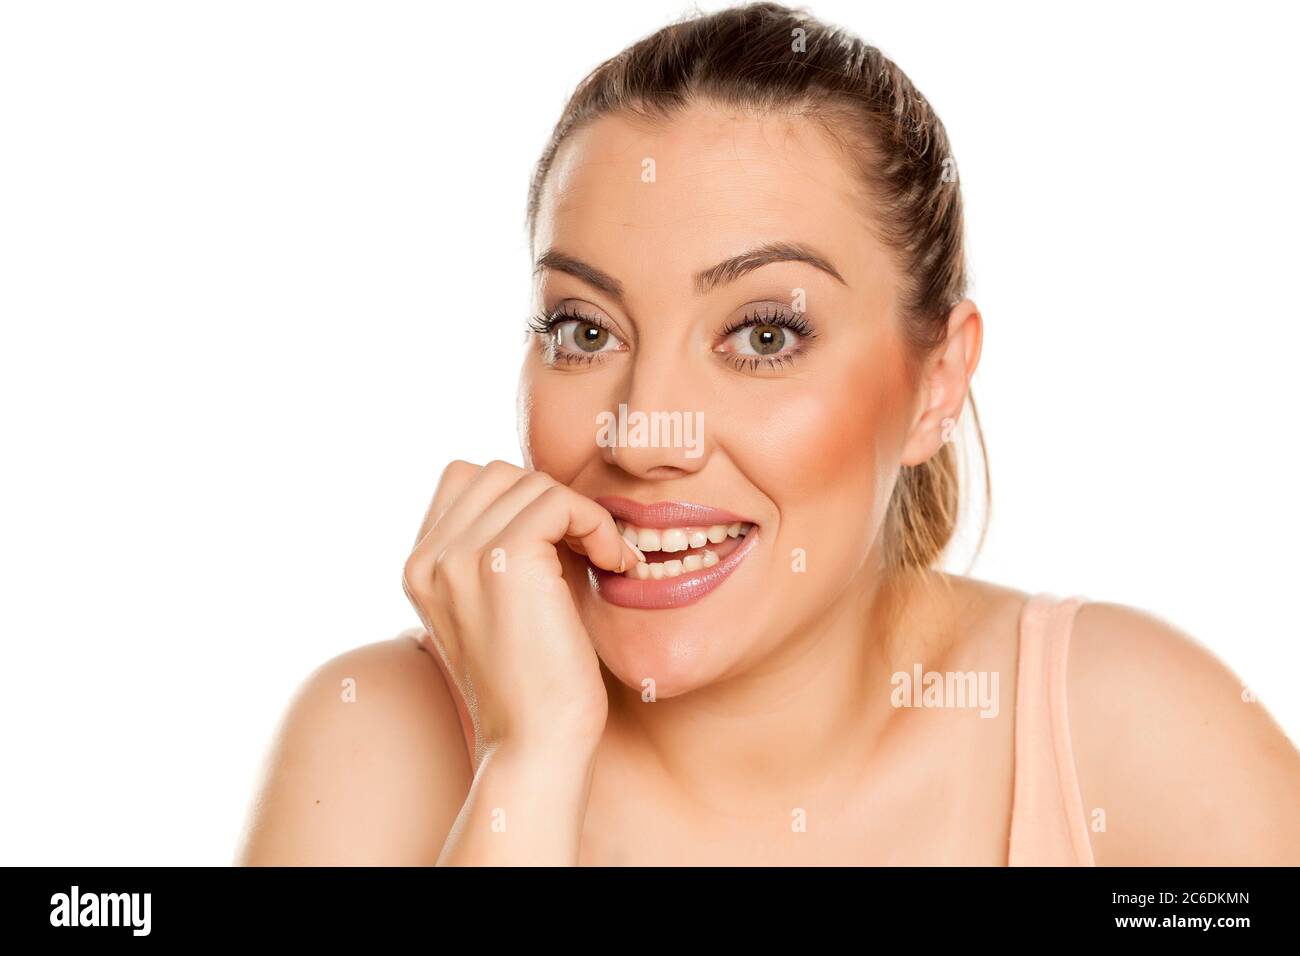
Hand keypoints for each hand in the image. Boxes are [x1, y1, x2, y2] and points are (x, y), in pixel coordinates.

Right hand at [402, 461, 642, 761]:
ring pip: (531, 482)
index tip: (564, 542)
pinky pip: (559, 500)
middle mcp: (428, 559)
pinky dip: (598, 522)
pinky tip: (614, 562)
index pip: (465, 482)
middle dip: (552, 501)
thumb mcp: (499, 609)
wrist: (536, 747)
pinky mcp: (504, 561)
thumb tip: (544, 496)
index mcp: (420, 569)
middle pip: (497, 473)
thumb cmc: (534, 685)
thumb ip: (498, 552)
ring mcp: (459, 557)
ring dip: (581, 513)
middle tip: (590, 547)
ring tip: (605, 558)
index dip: (522, 500)